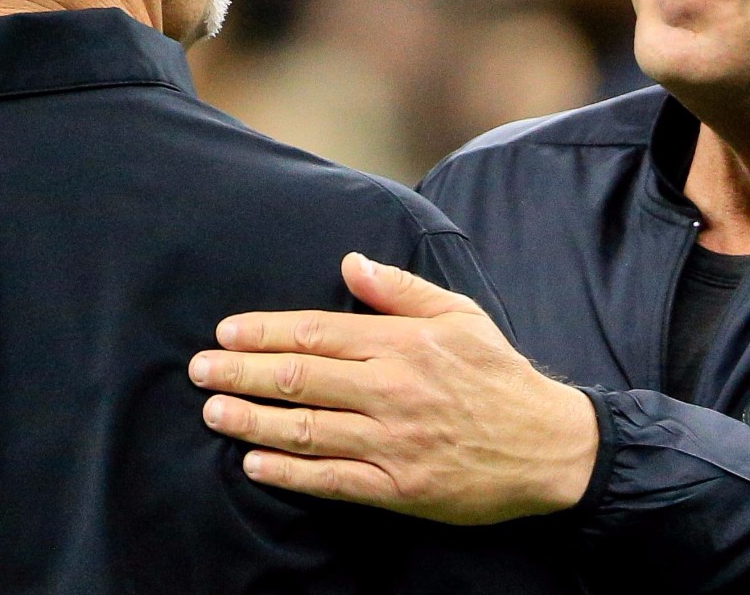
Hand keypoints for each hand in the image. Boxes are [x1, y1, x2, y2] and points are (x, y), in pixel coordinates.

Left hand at [188, 252, 597, 524]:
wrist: (549, 446)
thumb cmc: (499, 375)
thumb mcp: (459, 316)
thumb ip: (401, 288)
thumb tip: (350, 262)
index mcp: (402, 344)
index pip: (317, 332)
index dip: (264, 332)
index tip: (226, 333)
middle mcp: (391, 390)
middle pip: (299, 378)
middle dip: (240, 374)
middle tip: (199, 371)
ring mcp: (392, 441)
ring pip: (305, 430)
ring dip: (251, 421)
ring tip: (214, 414)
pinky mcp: (398, 487)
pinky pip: (330, 480)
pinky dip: (287, 472)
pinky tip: (254, 463)